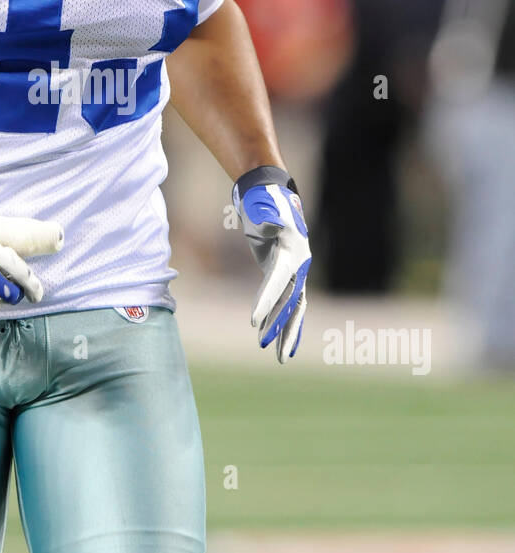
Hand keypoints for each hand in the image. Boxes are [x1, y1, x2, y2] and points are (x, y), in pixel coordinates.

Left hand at [232, 166, 310, 361]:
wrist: (271, 194)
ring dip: (286, 331)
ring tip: (280, 358)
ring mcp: (294, 270)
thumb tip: (270, 222)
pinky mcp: (285, 273)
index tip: (253, 323)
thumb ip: (266, 215)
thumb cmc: (263, 201)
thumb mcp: (263, 206)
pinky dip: (283, 320)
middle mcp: (297, 265)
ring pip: (294, 308)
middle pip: (291, 301)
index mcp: (290, 252)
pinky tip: (276, 338)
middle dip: (280, 326)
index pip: (278, 282)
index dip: (266, 302)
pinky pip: (288, 302)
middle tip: (266, 348)